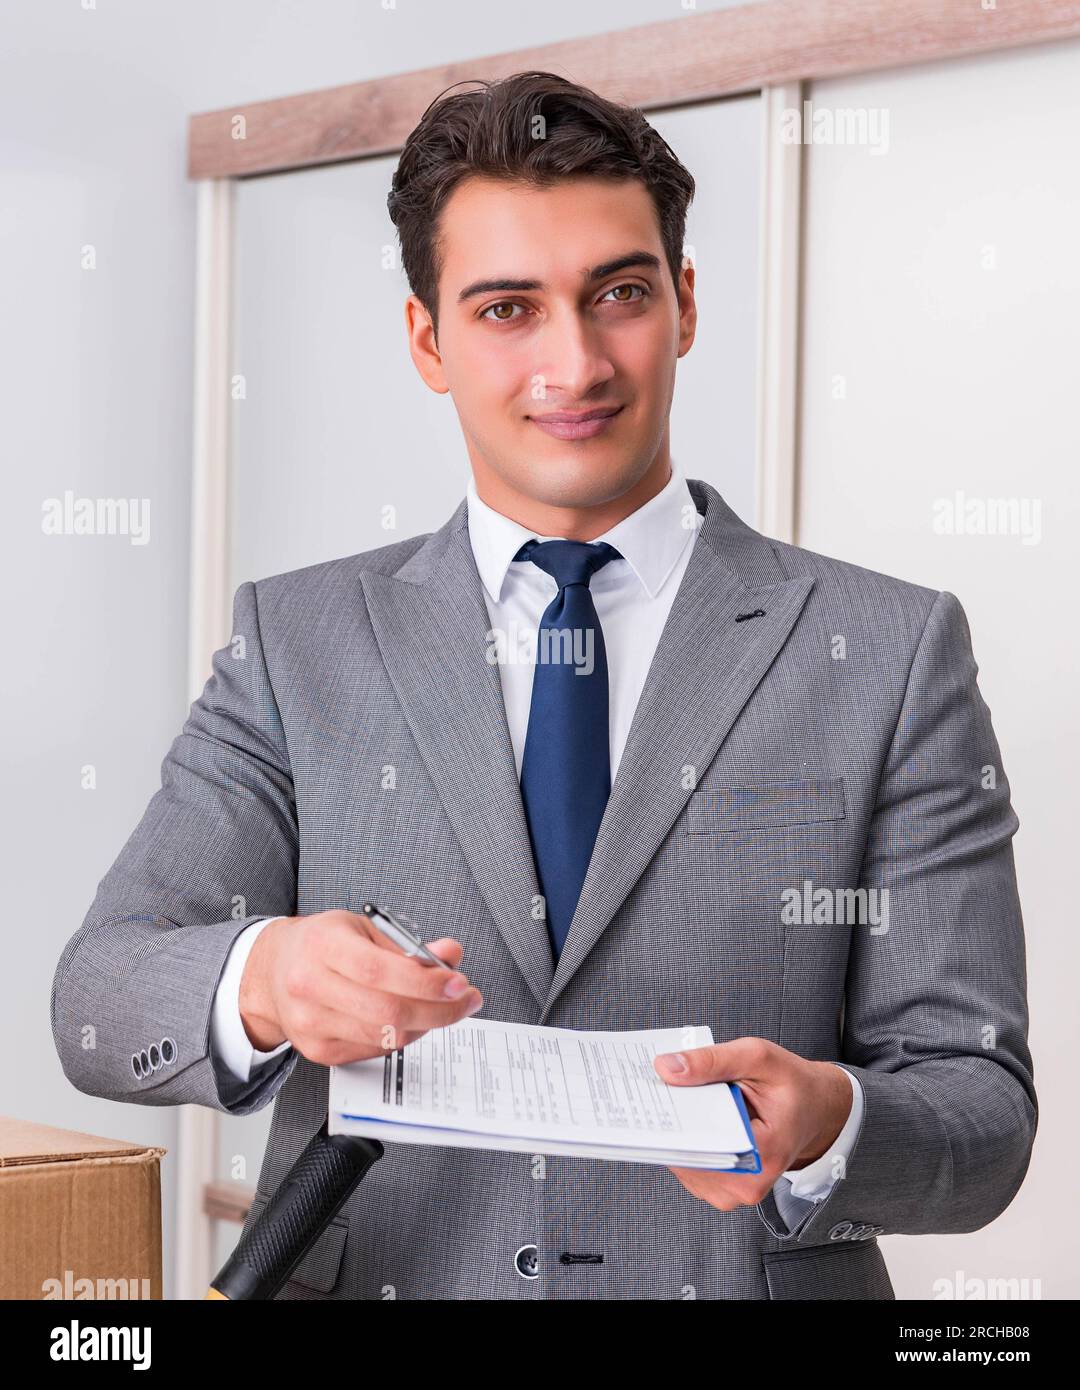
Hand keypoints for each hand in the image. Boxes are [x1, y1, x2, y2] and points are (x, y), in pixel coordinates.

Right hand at [239, 909, 483, 1065]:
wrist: (271, 972)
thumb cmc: (319, 945)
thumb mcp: (362, 928)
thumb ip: (407, 945)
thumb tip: (449, 955)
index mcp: (323, 946)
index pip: (380, 971)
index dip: (426, 982)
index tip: (458, 983)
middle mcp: (311, 986)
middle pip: (387, 1012)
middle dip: (439, 1010)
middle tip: (464, 1000)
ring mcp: (312, 1023)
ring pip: (386, 1037)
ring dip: (426, 1025)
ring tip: (442, 1008)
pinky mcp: (318, 1051)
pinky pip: (375, 1051)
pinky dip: (402, 1036)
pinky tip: (410, 1020)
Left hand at [653, 1037, 852, 1211]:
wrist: (813, 1108)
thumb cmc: (791, 1084)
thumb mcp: (758, 1058)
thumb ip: (712, 1061)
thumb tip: (667, 1068)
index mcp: (765, 1153)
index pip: (705, 1143)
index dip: (675, 1122)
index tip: (652, 1100)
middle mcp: (748, 1184)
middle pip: (690, 1157)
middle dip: (670, 1125)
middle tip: (652, 1095)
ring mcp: (734, 1191)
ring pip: (685, 1166)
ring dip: (674, 1134)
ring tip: (670, 1102)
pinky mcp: (723, 1188)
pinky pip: (691, 1168)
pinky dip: (683, 1142)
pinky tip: (684, 1117)